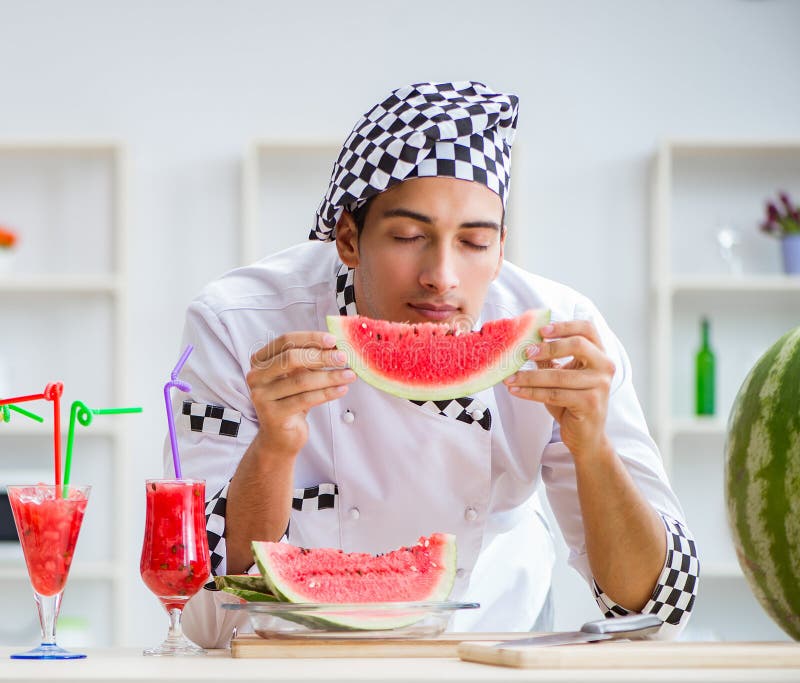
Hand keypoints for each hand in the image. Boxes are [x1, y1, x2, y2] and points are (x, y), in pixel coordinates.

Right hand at [247, 331, 355, 456]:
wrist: (280, 437)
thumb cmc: (292, 401)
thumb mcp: (298, 376)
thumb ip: (309, 359)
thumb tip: (336, 345)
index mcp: (260, 361)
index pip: (285, 341)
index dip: (310, 338)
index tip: (333, 339)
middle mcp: (256, 376)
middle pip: (291, 358)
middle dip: (321, 356)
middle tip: (343, 357)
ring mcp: (262, 396)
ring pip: (301, 381)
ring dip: (329, 376)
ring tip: (350, 374)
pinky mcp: (273, 415)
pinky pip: (305, 400)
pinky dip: (327, 393)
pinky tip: (342, 389)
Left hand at [503, 321, 614, 458]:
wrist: (585, 436)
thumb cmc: (572, 402)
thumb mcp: (560, 376)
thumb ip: (548, 359)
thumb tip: (525, 342)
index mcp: (599, 354)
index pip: (587, 329)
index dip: (564, 325)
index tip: (541, 330)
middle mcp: (604, 366)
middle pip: (578, 345)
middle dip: (548, 347)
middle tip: (525, 352)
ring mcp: (600, 385)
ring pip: (559, 375)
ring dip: (530, 376)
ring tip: (510, 377)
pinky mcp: (590, 403)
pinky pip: (555, 394)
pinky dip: (531, 392)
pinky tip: (516, 390)